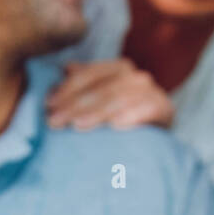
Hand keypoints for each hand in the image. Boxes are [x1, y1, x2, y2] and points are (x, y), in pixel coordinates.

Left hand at [47, 60, 173, 131]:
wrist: (154, 145)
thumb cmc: (119, 125)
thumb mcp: (98, 106)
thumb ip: (83, 87)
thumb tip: (65, 68)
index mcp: (118, 70)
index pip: (90, 75)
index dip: (67, 89)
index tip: (48, 105)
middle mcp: (136, 77)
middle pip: (102, 87)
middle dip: (76, 104)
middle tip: (55, 121)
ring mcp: (152, 91)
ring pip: (121, 97)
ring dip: (98, 112)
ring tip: (78, 126)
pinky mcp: (165, 108)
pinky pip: (149, 108)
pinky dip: (133, 114)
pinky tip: (116, 126)